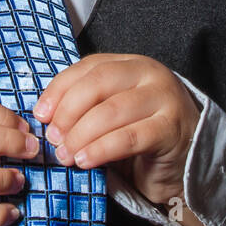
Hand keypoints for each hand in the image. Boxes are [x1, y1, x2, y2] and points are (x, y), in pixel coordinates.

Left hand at [33, 54, 201, 207]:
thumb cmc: (141, 134)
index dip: (60, 89)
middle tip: (53, 137)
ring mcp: (164, 99)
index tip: (40, 114)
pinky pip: (129, 137)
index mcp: (131, 64)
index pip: (89, 67)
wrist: (185, 161)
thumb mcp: (110, 112)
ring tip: (65, 154)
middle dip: (68, 112)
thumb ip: (85, 106)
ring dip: (81, 134)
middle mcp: (150, 74)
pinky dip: (101, 150)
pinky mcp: (171, 129)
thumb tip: (45, 116)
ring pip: (112, 111)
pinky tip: (85, 161)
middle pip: (99, 83)